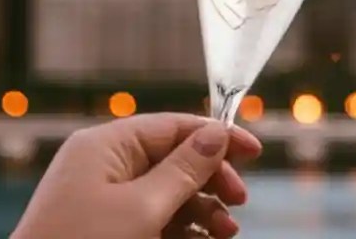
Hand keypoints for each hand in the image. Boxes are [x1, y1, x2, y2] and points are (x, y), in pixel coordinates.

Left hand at [13, 113, 262, 238]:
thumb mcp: (142, 209)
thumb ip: (184, 170)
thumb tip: (215, 135)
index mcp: (104, 147)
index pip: (171, 126)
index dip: (216, 136)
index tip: (254, 152)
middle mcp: (102, 168)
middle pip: (173, 160)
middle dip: (211, 181)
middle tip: (239, 202)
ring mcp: (102, 201)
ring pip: (166, 194)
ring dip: (202, 210)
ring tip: (225, 233)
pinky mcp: (105, 231)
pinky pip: (152, 220)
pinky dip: (181, 230)